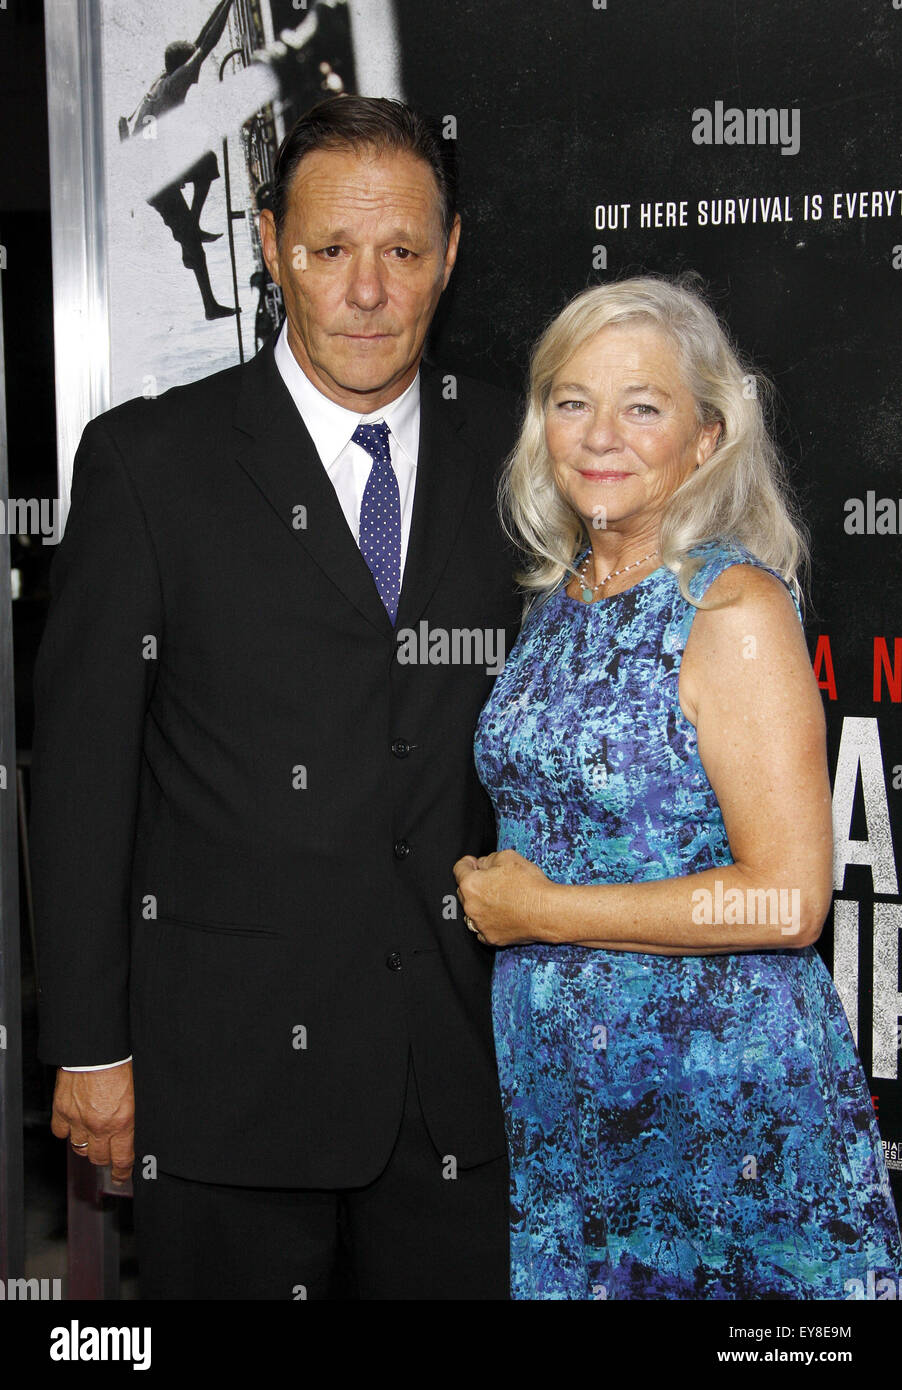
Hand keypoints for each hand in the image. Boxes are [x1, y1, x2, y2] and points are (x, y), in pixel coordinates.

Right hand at [51, 1061, 134, 1183]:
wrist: (96, 1050)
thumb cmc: (119, 1065)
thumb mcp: (135, 1094)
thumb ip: (131, 1116)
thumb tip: (132, 1134)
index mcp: (123, 1122)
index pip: (122, 1158)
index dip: (121, 1172)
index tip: (120, 1176)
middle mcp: (100, 1125)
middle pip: (99, 1157)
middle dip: (104, 1157)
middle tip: (107, 1152)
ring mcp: (78, 1120)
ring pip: (80, 1149)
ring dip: (86, 1145)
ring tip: (91, 1137)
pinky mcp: (62, 1111)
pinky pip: (61, 1134)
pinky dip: (66, 1132)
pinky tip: (73, 1125)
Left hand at [453, 849, 554, 947]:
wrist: (548, 912)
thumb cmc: (530, 885)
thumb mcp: (508, 857)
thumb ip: (489, 859)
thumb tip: (482, 864)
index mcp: (471, 885)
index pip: (459, 869)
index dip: (467, 863)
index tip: (473, 862)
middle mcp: (471, 907)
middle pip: (463, 891)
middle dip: (474, 883)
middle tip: (492, 879)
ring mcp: (480, 925)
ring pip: (471, 911)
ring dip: (479, 904)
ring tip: (499, 898)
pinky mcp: (491, 938)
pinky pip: (482, 929)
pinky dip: (488, 921)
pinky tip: (501, 914)